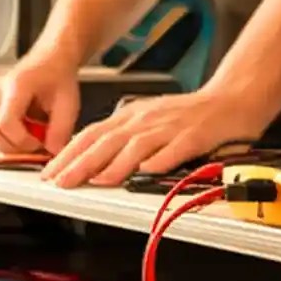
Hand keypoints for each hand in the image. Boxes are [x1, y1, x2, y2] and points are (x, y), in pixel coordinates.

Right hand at [0, 53, 80, 154]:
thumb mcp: (68, 103)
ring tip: (26, 140)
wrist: (49, 62)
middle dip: (9, 147)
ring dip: (3, 146)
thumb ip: (61, 129)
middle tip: (31, 146)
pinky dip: (2, 140)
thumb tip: (52, 152)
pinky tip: (20, 134)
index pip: (5, 122)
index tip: (40, 143)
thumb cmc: (56, 77)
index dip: (22, 141)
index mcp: (16, 85)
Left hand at [40, 88, 277, 187]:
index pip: (91, 134)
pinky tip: (143, 173)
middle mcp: (145, 120)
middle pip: (105, 141)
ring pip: (134, 146)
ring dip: (111, 165)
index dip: (68, 153)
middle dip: (79, 162)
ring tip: (94, 181)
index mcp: (131, 116)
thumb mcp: (147, 121)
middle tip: (60, 180)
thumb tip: (93, 160)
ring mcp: (169, 128)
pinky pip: (173, 150)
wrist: (231, 99)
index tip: (49, 172)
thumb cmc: (190, 114)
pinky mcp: (193, 136)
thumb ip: (121, 139)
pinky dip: (157, 162)